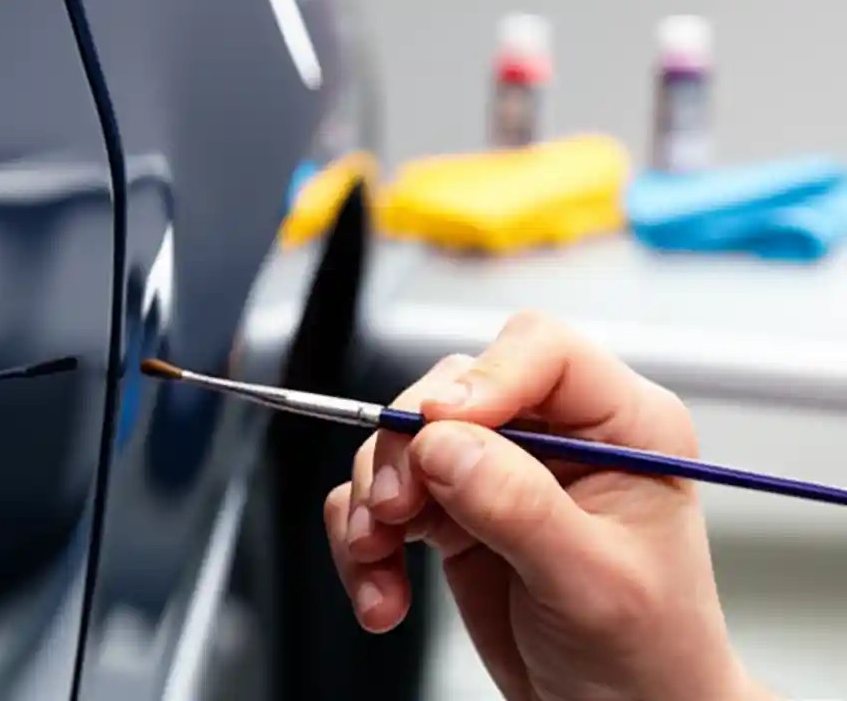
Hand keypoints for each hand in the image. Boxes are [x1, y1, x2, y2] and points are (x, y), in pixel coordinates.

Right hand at [324, 312, 774, 700]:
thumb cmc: (646, 655)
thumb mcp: (593, 583)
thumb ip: (518, 508)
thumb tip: (443, 444)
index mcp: (622, 428)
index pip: (542, 352)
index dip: (482, 379)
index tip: (434, 426)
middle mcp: (554, 436)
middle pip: (450, 390)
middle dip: (407, 449)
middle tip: (395, 510)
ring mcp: (497, 471)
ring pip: (402, 441)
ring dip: (374, 503)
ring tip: (377, 563)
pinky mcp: (451, 511)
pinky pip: (379, 498)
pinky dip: (363, 543)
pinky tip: (381, 594)